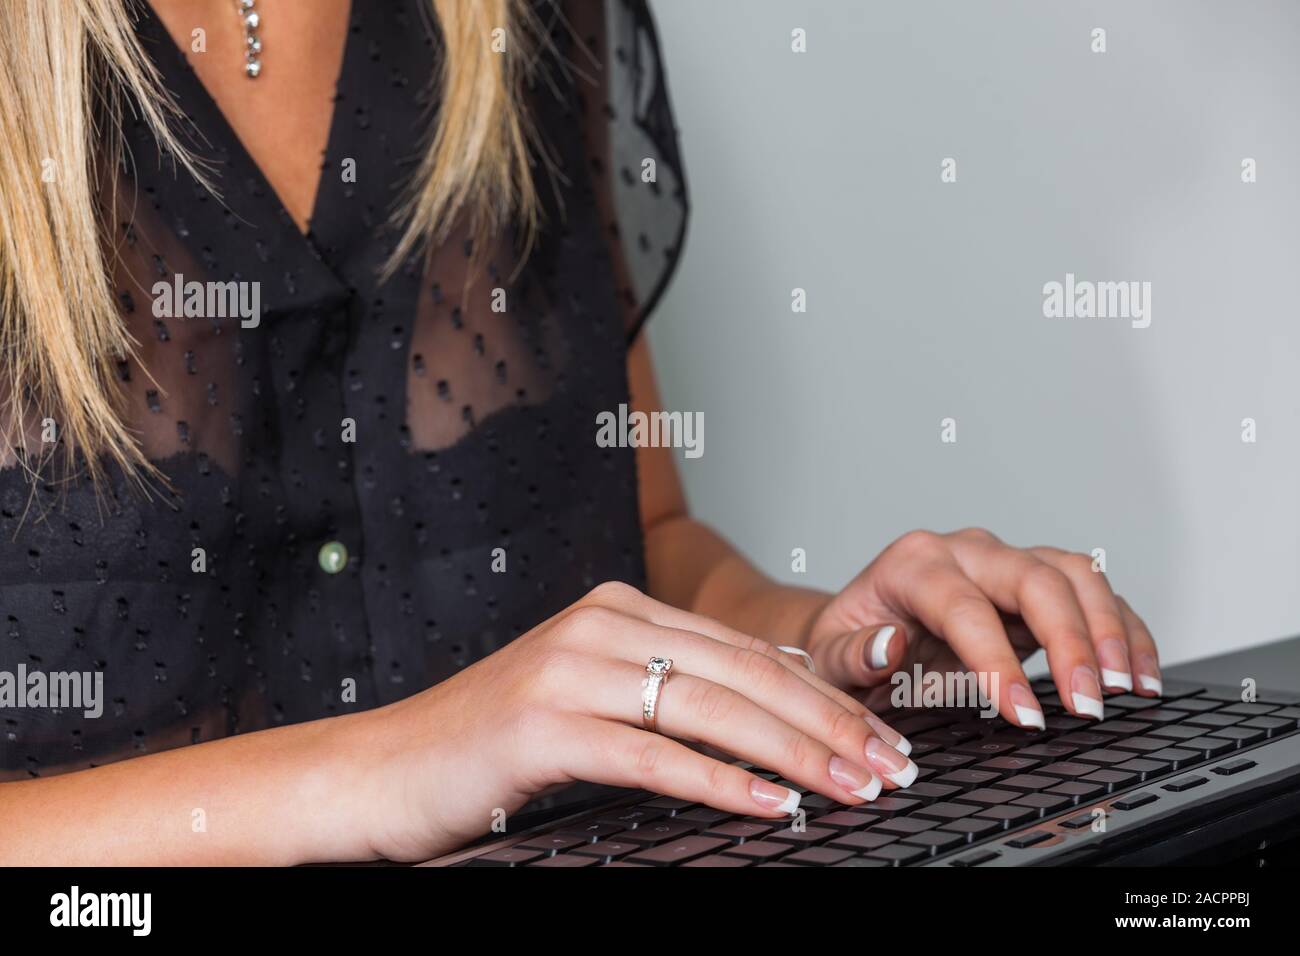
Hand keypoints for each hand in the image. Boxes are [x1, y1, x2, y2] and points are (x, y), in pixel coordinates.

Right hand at [345, 581, 917, 861]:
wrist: (384, 768)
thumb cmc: (491, 745)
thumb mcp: (590, 699)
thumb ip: (667, 691)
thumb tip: (765, 716)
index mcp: (619, 610)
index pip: (747, 648)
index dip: (822, 694)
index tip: (880, 735)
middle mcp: (600, 626)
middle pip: (743, 672)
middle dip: (829, 723)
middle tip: (892, 767)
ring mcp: (569, 671)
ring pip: (709, 708)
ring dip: (795, 753)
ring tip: (853, 788)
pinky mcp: (543, 726)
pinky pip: (652, 755)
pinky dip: (719, 781)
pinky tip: (770, 806)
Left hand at [802, 529, 1159, 727]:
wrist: (858, 629)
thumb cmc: (847, 643)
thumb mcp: (830, 655)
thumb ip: (853, 653)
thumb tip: (885, 646)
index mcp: (913, 566)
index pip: (965, 607)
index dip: (998, 661)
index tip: (1024, 715)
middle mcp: (966, 553)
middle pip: (1034, 578)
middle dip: (1071, 639)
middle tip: (1089, 703)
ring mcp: (1006, 564)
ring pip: (1075, 574)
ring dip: (1110, 628)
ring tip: (1128, 688)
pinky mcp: (1036, 586)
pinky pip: (1094, 592)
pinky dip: (1126, 629)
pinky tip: (1141, 674)